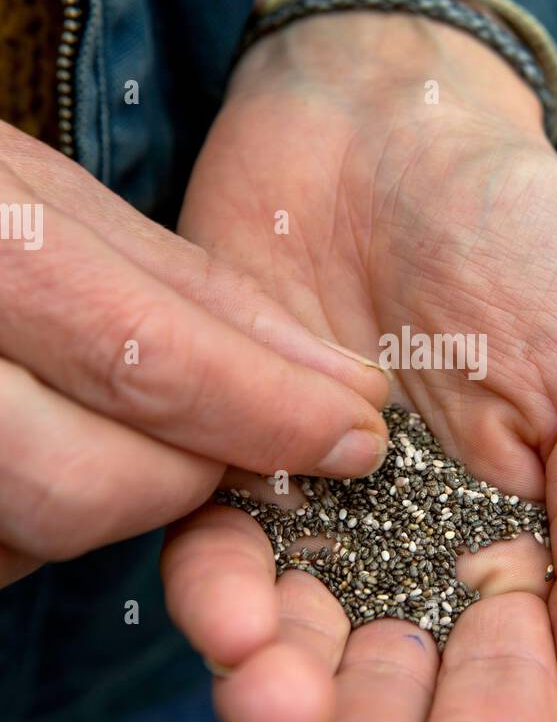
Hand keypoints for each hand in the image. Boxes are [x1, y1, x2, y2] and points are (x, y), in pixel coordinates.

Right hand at [0, 120, 387, 586]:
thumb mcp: (30, 189)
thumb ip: (169, 285)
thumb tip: (329, 384)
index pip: (145, 353)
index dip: (264, 409)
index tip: (358, 433)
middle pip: (87, 479)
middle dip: (182, 480)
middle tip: (226, 448)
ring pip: (31, 533)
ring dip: (97, 507)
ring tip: (115, 437)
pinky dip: (25, 527)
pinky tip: (38, 454)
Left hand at [163, 10, 556, 721]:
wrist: (393, 123)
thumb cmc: (524, 248)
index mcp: (523, 556)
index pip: (509, 691)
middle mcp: (416, 560)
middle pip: (393, 696)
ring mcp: (318, 522)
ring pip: (299, 652)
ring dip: (282, 705)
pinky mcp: (229, 471)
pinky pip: (215, 561)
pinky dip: (217, 602)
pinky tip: (233, 626)